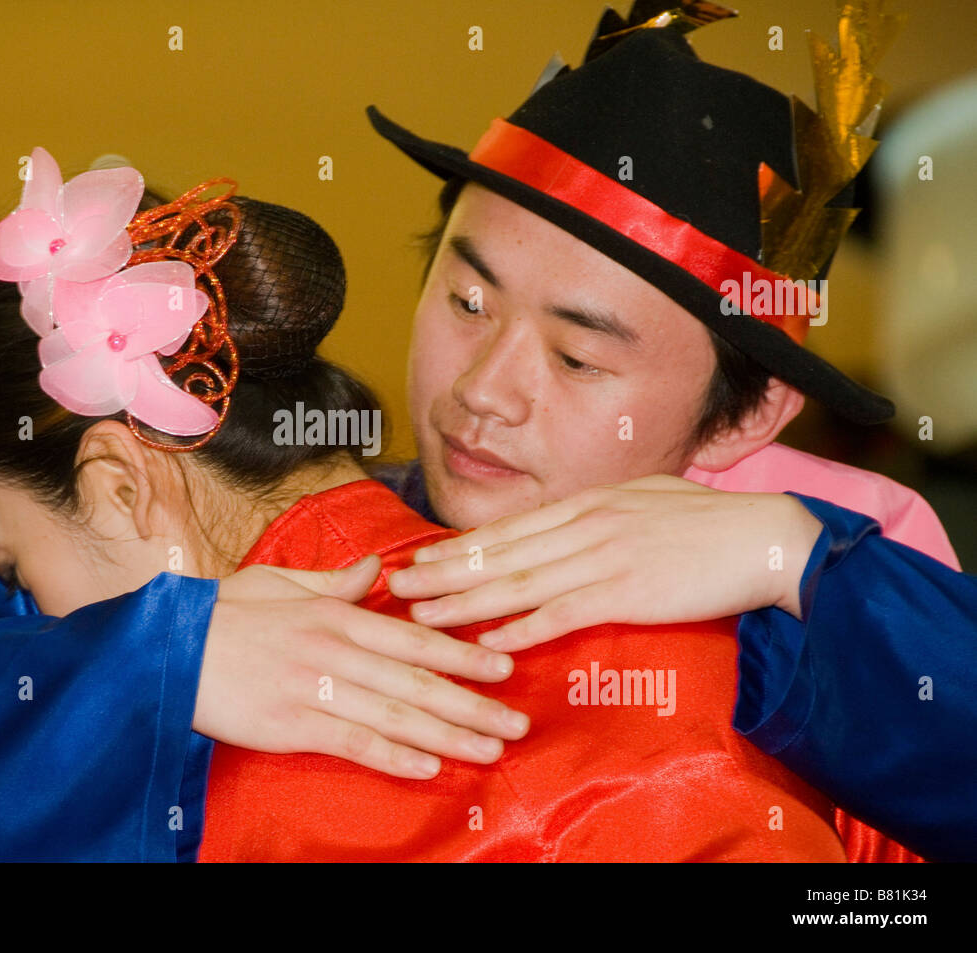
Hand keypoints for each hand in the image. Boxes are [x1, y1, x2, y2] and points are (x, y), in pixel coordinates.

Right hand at [194, 555, 529, 779]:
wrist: (165, 648)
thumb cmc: (223, 613)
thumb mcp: (281, 582)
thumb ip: (336, 581)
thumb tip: (379, 568)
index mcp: (336, 615)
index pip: (414, 638)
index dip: (464, 653)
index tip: (504, 667)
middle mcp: (334, 650)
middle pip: (418, 681)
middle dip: (474, 703)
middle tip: (519, 721)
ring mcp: (314, 689)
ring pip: (396, 715)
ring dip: (449, 734)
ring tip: (490, 748)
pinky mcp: (290, 725)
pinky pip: (352, 743)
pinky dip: (393, 756)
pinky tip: (429, 767)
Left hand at [387, 475, 824, 651]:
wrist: (767, 537)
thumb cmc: (708, 523)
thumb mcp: (643, 501)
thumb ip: (596, 515)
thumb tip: (559, 528)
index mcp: (587, 503)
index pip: (508, 529)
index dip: (458, 545)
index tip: (418, 557)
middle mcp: (585, 525)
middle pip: (499, 554)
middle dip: (441, 572)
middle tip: (395, 587)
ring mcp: (604, 558)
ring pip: (518, 584)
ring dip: (464, 602)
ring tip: (422, 616)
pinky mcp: (628, 593)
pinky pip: (563, 614)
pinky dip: (522, 628)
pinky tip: (488, 641)